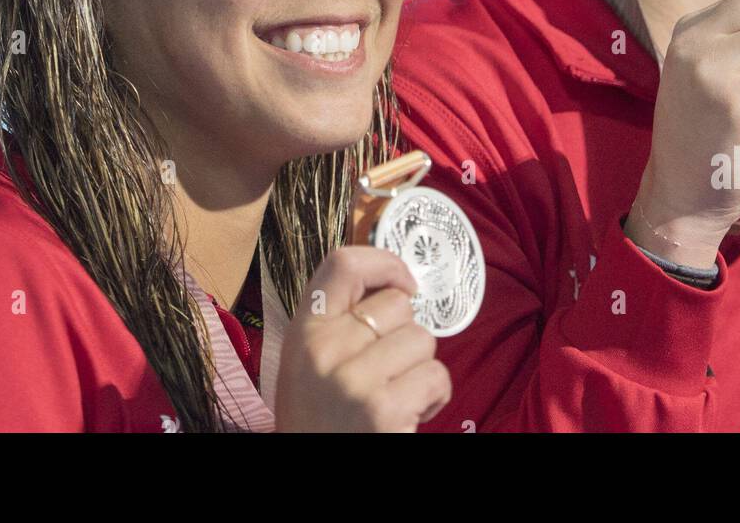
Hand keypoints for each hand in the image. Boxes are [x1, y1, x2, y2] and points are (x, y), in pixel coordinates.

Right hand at [274, 246, 451, 431]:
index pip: (342, 264)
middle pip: (397, 304)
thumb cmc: (320, 419)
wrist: (307, 475)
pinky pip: (436, 375)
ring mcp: (353, 380)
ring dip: (421, 366)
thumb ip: (338, 323)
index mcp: (303, 333)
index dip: (385, 263)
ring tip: (395, 393)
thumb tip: (396, 285)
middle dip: (405, 333)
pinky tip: (409, 413)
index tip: (404, 284)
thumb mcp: (310, 363)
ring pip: (422, 338)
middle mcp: (323, 350)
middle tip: (387, 368)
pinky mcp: (383, 409)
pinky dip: (434, 396)